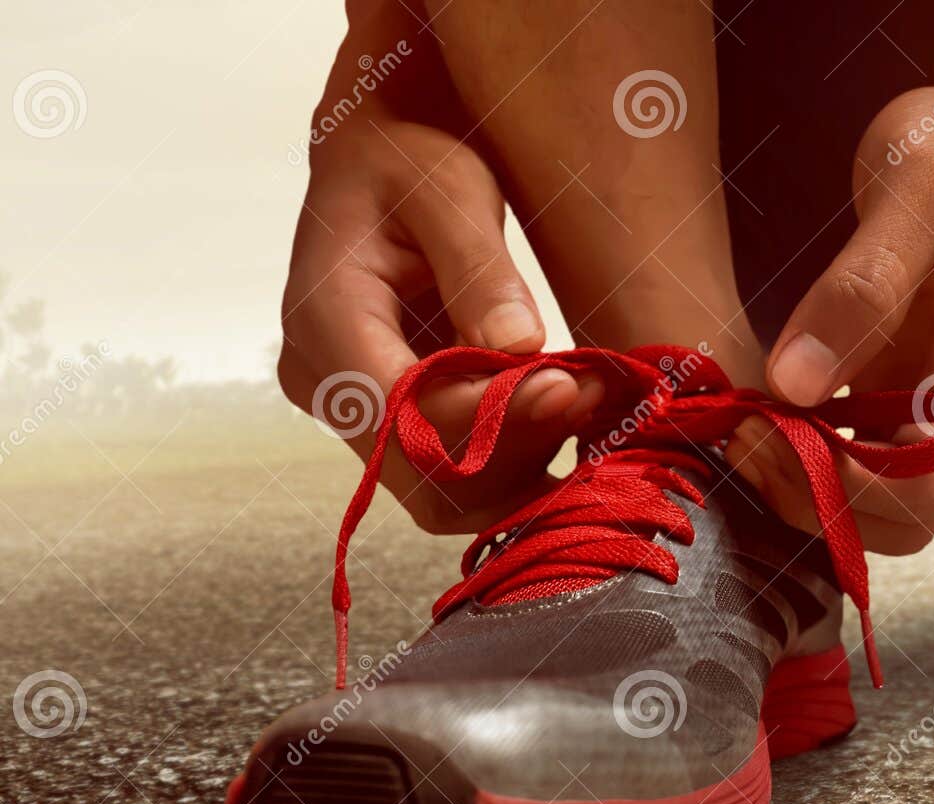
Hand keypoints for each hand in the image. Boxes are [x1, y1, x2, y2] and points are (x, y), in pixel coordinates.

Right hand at [279, 114, 600, 532]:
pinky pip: (455, 480)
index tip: (570, 386)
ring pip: (444, 496)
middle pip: (424, 474)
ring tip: (587, 397)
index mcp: (324, 319)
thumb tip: (519, 346)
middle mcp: (327, 385)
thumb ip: (480, 269)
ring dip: (524, 467)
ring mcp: (355, 415)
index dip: (490, 417)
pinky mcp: (393, 428)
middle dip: (518, 448)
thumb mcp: (449, 189)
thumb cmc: (409, 161)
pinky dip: (516, 465)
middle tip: (594, 393)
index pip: (403, 409)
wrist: (381, 167)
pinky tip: (562, 415)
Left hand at [726, 82, 933, 553]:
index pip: (925, 484)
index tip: (764, 430)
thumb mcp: (915, 191)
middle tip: (741, 434)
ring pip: (874, 506)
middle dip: (813, 496)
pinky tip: (761, 414)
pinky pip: (854, 464)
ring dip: (802, 485)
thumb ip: (861, 287)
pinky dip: (803, 458)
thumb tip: (796, 385)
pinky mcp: (903, 402)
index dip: (841, 484)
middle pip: (900, 518)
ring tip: (743, 424)